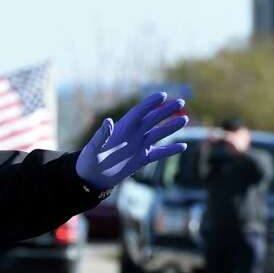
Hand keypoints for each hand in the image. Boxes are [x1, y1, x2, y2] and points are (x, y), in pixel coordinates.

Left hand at [75, 92, 189, 190]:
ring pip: (158, 134)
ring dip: (171, 127)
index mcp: (122, 128)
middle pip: (152, 119)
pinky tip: (183, 146)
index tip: (162, 95)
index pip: (138, 112)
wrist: (92, 177)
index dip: (149, 103)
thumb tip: (108, 121)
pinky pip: (159, 153)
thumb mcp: (93, 147)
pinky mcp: (142, 159)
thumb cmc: (89, 160)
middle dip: (165, 111)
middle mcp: (133, 134)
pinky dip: (170, 150)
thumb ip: (102, 135)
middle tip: (180, 101)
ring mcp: (139, 146)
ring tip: (184, 120)